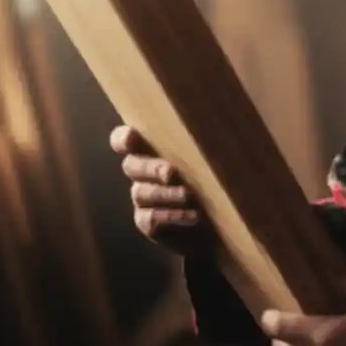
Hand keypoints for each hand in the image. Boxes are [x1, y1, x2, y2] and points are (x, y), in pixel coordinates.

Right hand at [110, 124, 212, 256]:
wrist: (223, 216)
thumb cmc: (217, 175)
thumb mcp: (215, 156)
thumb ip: (207, 141)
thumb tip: (219, 122)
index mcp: (151, 148)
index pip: (123, 140)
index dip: (123, 138)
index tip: (132, 136)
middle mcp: (142, 172)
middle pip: (131, 165)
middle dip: (151, 168)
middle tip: (171, 172)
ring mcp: (142, 197)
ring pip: (142, 192)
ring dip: (166, 193)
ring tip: (189, 195)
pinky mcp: (147, 222)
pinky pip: (150, 218)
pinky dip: (172, 215)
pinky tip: (193, 215)